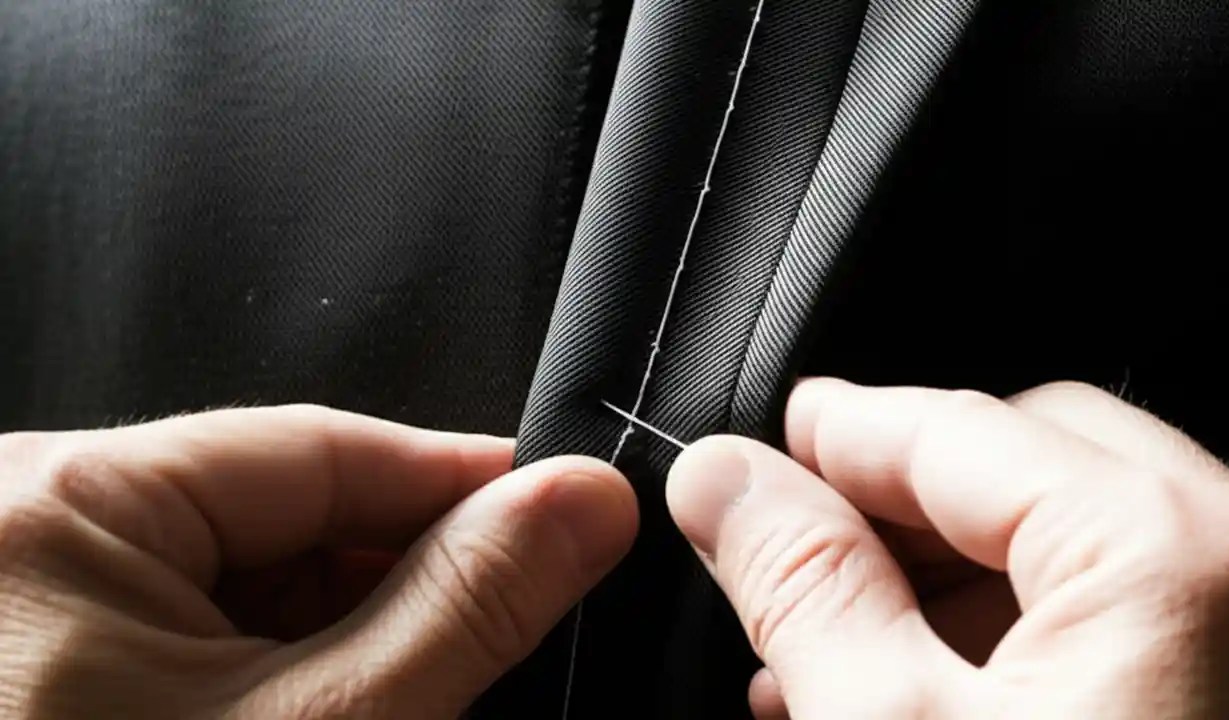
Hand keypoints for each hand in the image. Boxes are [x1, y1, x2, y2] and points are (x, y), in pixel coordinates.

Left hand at [0, 405, 636, 717]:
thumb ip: (461, 605)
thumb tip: (582, 501)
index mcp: (60, 507)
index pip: (317, 449)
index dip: (462, 481)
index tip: (567, 509)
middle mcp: (23, 536)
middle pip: (280, 516)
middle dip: (408, 577)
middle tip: (519, 623)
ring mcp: (30, 611)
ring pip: (245, 586)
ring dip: (350, 638)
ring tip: (434, 690)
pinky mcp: (45, 672)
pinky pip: (195, 640)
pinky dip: (283, 678)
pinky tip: (345, 711)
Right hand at [667, 379, 1228, 718]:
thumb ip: (802, 586)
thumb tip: (726, 483)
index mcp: (1181, 556)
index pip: (961, 431)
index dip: (837, 435)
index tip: (761, 448)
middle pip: (1033, 463)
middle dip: (896, 503)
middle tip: (791, 540)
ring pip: (1076, 542)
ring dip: (941, 579)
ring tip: (825, 646)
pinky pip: (1125, 616)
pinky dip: (1013, 634)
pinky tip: (918, 687)